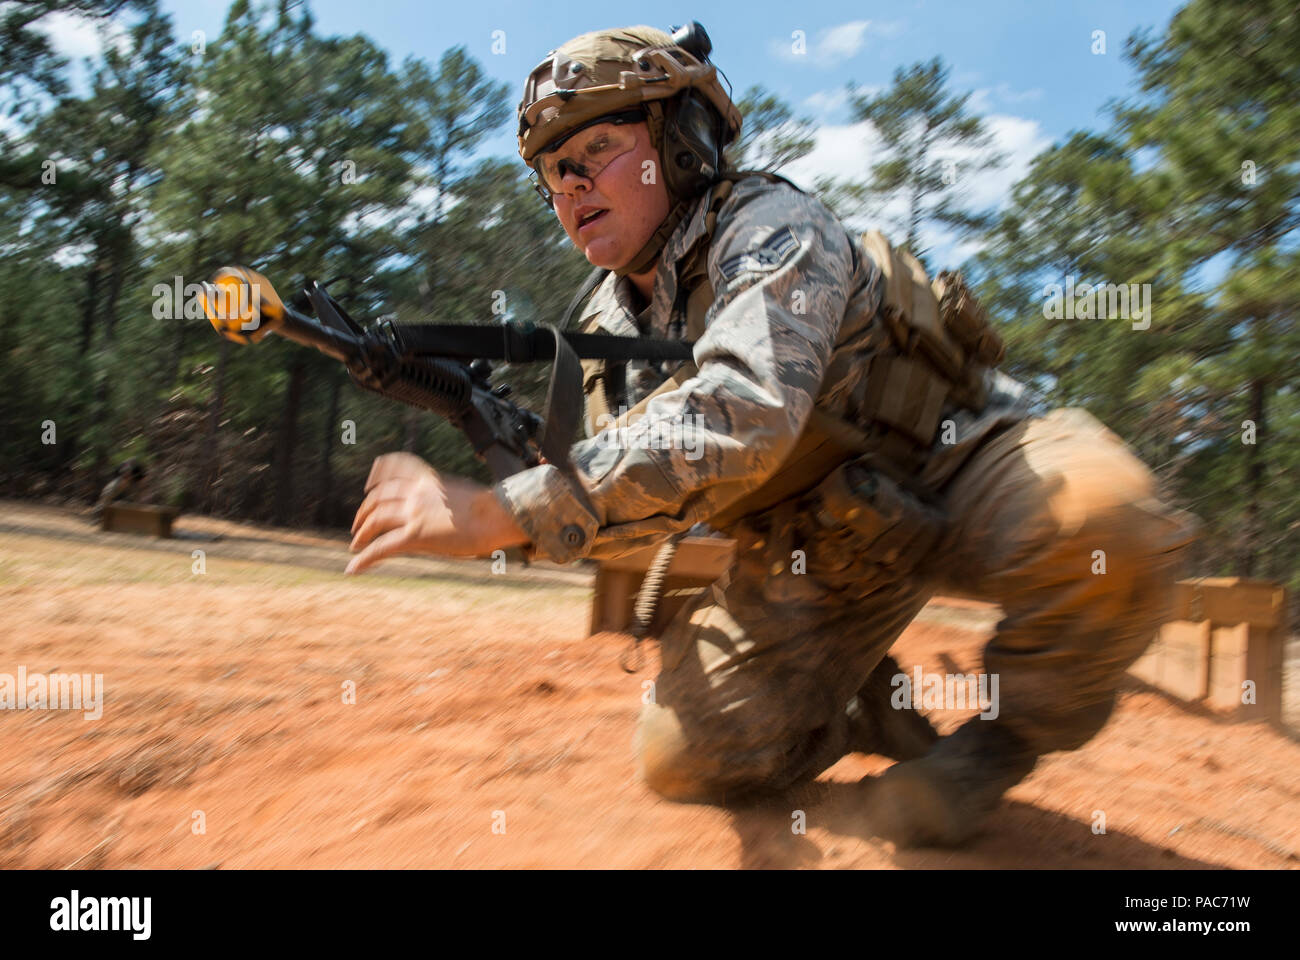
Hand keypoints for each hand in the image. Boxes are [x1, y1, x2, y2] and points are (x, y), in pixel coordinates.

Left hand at [346, 452, 529, 574]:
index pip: (398, 468)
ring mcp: (415, 512)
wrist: (497, 516)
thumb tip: (450, 507)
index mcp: (430, 480)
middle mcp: (418, 492)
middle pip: (380, 497)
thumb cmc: (491, 509)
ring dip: (362, 532)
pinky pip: (382, 547)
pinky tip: (353, 568)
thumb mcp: (465, 494)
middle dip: (365, 511)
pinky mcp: (416, 535)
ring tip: (356, 544)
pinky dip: (365, 558)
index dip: (379, 473)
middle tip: (358, 525)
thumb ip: (448, 498)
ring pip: (377, 519)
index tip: (370, 482)